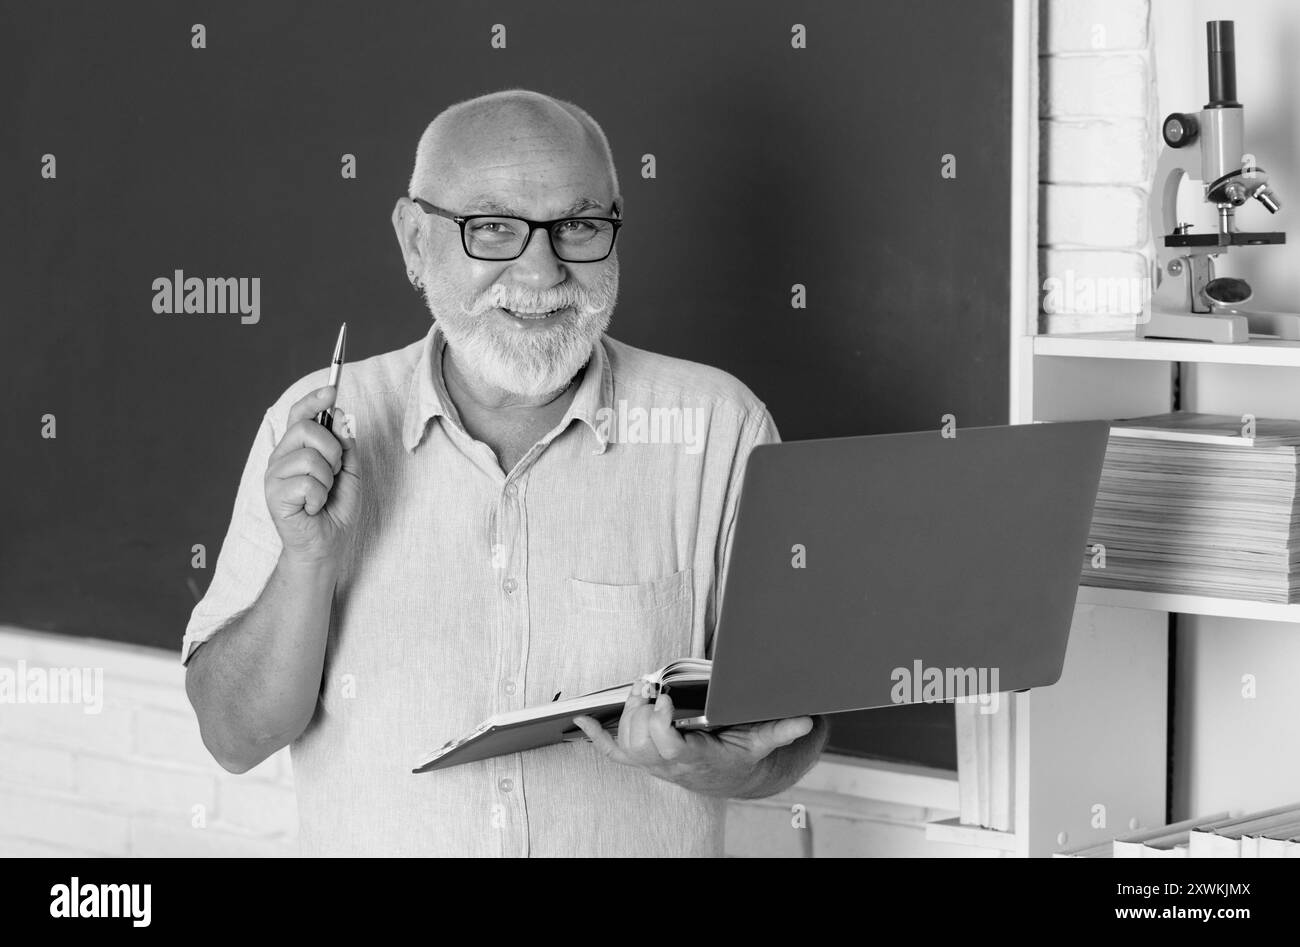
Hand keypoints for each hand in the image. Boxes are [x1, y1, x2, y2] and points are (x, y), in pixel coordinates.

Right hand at [264, 386, 360, 566]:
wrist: (326, 544)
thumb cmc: (335, 508)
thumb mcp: (349, 471)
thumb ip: (345, 445)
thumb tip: (340, 415)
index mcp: (297, 448)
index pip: (300, 414)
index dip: (314, 400)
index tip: (331, 390)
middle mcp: (281, 457)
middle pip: (306, 429)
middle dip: (332, 450)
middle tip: (334, 472)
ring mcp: (274, 475)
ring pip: (310, 458)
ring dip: (328, 479)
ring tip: (322, 495)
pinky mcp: (273, 494)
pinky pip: (307, 483)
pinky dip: (319, 497)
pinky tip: (312, 508)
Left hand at [572, 683, 813, 795]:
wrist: (724, 778)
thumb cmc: (738, 755)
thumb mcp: (760, 742)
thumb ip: (779, 730)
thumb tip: (805, 719)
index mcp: (694, 758)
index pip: (668, 745)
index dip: (661, 723)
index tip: (665, 697)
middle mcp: (668, 763)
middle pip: (640, 742)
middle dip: (640, 713)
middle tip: (650, 686)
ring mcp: (652, 762)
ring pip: (626, 743)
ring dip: (627, 714)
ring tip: (641, 688)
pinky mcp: (643, 758)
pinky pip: (613, 752)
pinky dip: (595, 737)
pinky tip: (580, 721)